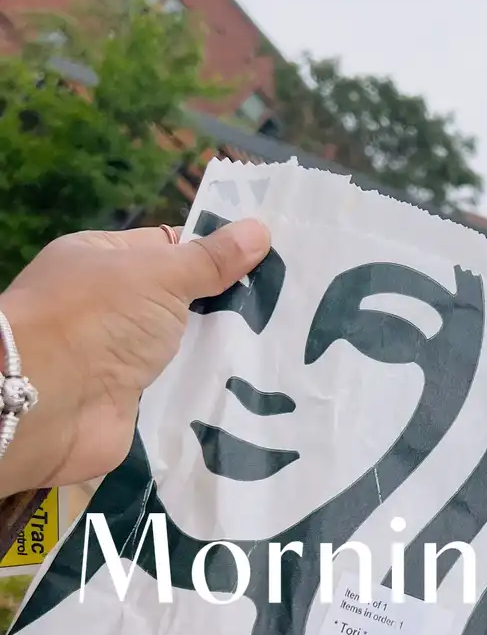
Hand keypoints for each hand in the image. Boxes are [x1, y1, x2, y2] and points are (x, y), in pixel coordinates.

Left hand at [0, 220, 270, 496]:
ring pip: (185, 347)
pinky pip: (182, 389)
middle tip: (291, 303)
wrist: (48, 404)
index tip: (270, 258)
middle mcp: (109, 305)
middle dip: (228, 304)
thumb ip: (210, 259)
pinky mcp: (135, 401)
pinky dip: (210, 389)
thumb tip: (258, 230)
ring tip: (286, 344)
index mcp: (103, 259)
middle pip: (182, 300)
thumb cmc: (97, 318)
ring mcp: (120, 355)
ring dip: (223, 349)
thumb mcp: (160, 274)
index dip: (216, 251)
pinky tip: (257, 384)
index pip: (169, 247)